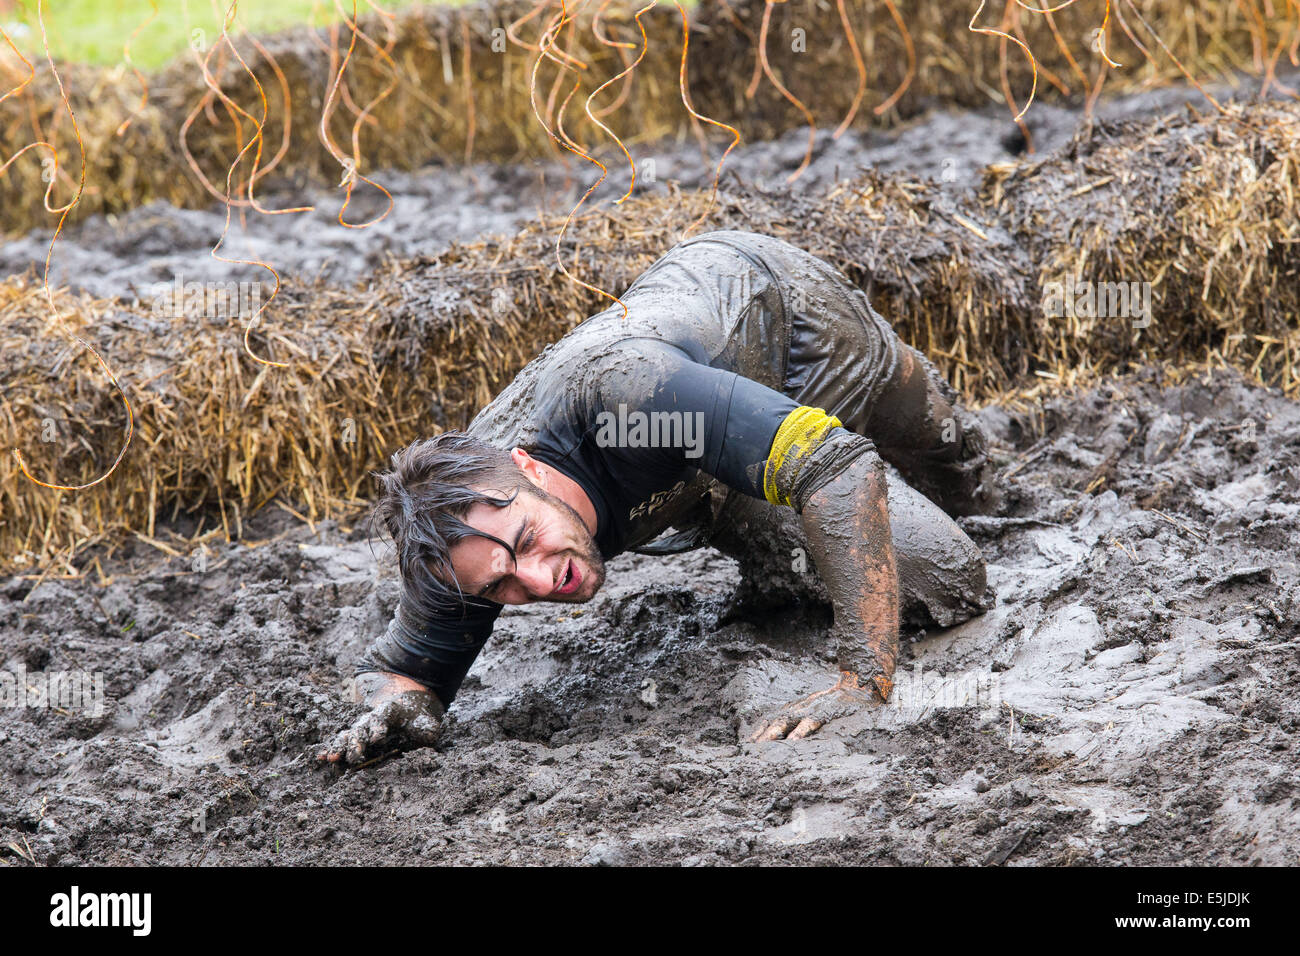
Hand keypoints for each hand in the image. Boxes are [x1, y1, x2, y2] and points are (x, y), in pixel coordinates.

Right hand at [316, 673, 443, 766]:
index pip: (383, 716)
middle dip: (356, 741)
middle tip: (354, 755)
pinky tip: (321, 758)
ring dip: (340, 747)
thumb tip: (427, 735)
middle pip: (361, 727)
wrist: (406, 706)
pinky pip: (342, 744)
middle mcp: (372, 719)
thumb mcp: (427, 721)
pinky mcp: (356, 739)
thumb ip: (427, 728)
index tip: (378, 737)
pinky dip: (332, 750)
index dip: (379, 725)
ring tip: (331, 758)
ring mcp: (362, 728)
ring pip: (348, 736)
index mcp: (390, 711)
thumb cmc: (417, 717)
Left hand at [750, 669, 884, 740]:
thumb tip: (789, 740)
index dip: (757, 731)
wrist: (858, 685)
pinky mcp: (824, 711)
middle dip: (759, 736)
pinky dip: (800, 732)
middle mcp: (798, 706)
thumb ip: (800, 720)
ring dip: (772, 734)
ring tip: (762, 748)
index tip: (745, 745)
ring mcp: (810, 708)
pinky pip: (810, 722)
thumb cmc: (836, 702)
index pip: (769, 718)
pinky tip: (793, 742)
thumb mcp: (814, 708)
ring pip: (786, 721)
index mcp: (794, 707)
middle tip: (748, 751)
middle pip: (772, 721)